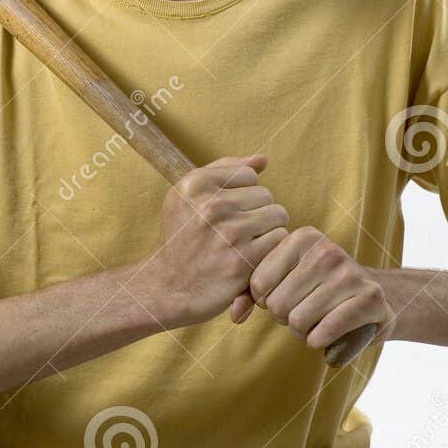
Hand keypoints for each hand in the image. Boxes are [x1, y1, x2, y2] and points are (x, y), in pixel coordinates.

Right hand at [134, 154, 288, 328]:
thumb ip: (225, 170)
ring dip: (268, 230)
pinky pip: (279, 241)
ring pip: (277, 216)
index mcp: (196, 184)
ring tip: (246, 242)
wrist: (167, 287)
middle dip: (257, 211)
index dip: (242, 194)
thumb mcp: (187, 196)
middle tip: (237, 231)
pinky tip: (251, 257)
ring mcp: (229, 233)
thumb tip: (262, 159)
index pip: (249, 174)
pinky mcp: (244, 260)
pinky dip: (270, 250)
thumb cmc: (181, 238)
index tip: (226, 212)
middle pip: (266, 194)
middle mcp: (212, 204)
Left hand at [242, 226, 395, 352]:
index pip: (258, 283)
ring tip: (312, 324)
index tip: (279, 299)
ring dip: (301, 332)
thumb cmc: (317, 290)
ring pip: (298, 320)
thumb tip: (235, 314)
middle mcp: (327, 249)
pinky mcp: (370, 298)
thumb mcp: (285, 280)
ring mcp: (350, 272)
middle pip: (277, 303)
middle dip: (283, 318)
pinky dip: (318, 341)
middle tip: (298, 315)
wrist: (369, 299)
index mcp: (303, 237)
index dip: (264, 302)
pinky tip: (326, 334)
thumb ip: (252, 292)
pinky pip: (323, 331)